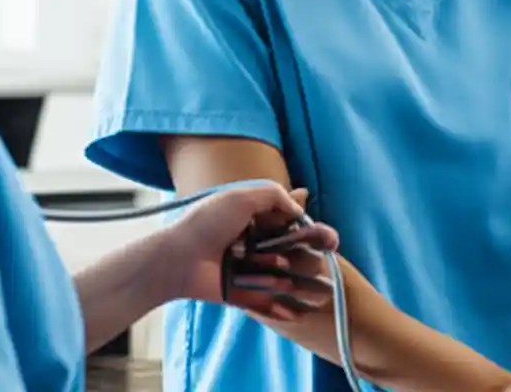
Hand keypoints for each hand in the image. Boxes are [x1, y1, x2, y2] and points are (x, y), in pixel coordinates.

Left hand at [163, 183, 338, 321]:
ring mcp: (247, 271)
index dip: (310, 233)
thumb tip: (299, 208)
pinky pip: (265, 305)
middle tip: (328, 268)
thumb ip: (274, 196)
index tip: (331, 239)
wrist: (179, 257)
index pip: (288, 227)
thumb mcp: (242, 196)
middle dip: (310, 261)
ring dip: (300, 287)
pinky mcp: (240, 294)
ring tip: (319, 294)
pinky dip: (281, 311)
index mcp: (252, 222)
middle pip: (290, 255)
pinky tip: (299, 314)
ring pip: (282, 280)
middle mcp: (252, 246)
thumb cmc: (207, 223)